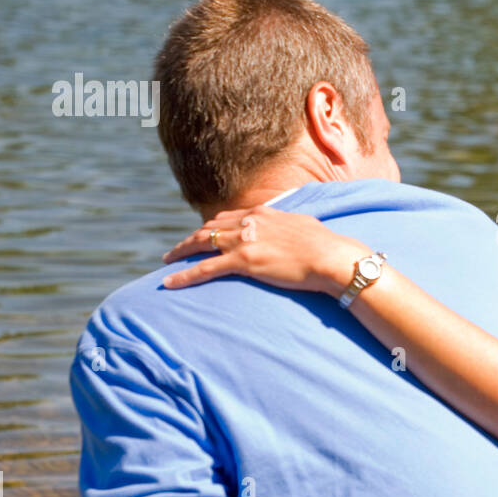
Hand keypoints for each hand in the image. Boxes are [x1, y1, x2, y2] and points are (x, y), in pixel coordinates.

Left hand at [161, 206, 370, 295]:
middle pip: (209, 227)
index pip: (228, 217)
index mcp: (263, 213)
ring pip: (201, 244)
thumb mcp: (304, 225)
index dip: (212, 226)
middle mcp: (248, 223)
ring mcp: (244, 241)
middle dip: (191, 238)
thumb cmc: (325, 245)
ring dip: (180, 251)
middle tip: (178, 249)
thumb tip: (295, 228)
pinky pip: (204, 269)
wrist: (330, 257)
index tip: (204, 235)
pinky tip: (169, 283)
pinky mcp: (243, 261)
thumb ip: (290, 225)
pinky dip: (184, 275)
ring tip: (167, 261)